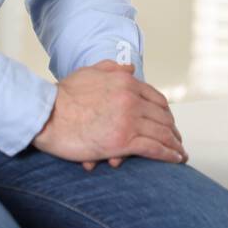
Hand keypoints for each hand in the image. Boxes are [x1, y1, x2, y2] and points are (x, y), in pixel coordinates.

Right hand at [32, 60, 187, 168]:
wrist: (47, 114)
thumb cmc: (62, 96)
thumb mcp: (89, 72)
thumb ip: (111, 68)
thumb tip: (130, 69)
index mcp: (125, 82)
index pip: (156, 98)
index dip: (165, 112)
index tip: (168, 122)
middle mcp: (131, 99)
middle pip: (162, 116)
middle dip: (173, 130)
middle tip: (177, 140)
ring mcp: (129, 120)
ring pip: (162, 133)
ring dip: (175, 144)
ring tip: (181, 154)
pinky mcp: (123, 140)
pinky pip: (154, 148)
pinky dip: (168, 155)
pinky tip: (175, 160)